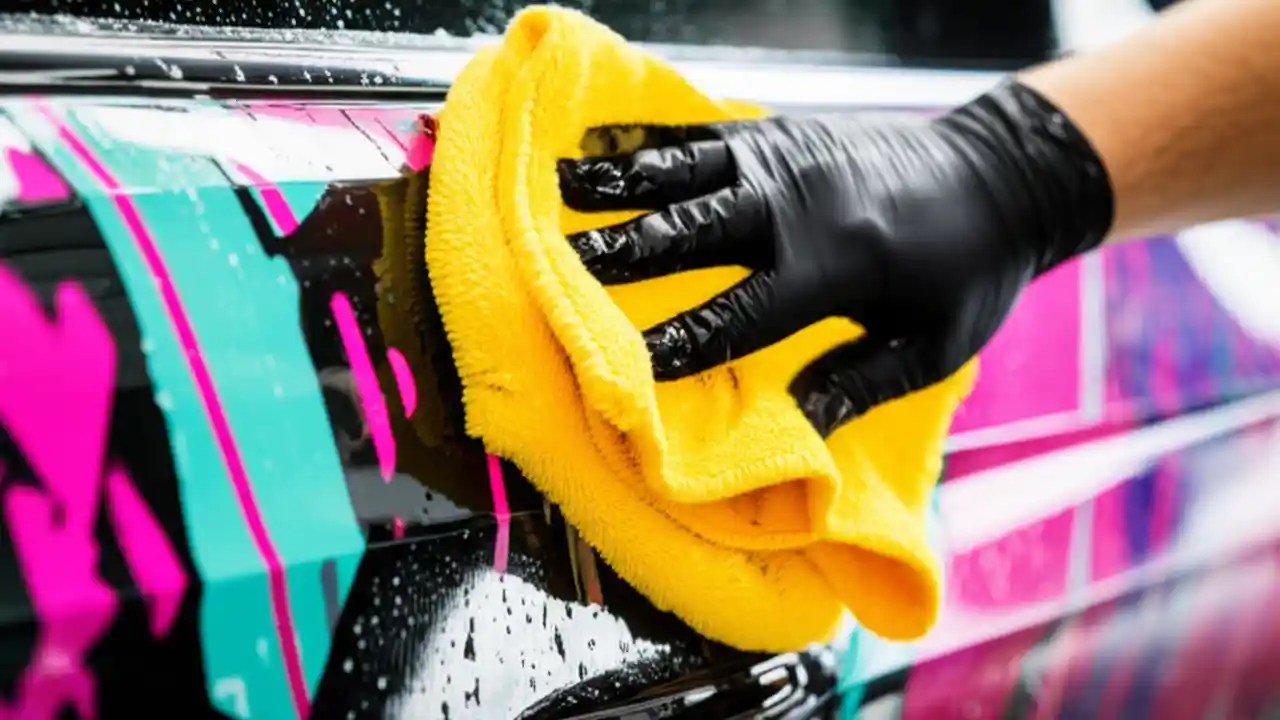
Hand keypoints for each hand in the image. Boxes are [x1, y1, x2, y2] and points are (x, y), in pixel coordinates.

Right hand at [558, 81, 1111, 434]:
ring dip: (621, 182)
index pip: (745, 311)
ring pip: (690, 170)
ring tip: (557, 188)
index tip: (630, 365)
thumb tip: (793, 426)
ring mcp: (789, 158)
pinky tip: (602, 143)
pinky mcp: (785, 133)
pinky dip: (651, 140)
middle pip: (699, 229)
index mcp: (841, 265)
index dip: (685, 339)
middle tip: (563, 266)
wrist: (1004, 172)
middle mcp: (804, 204)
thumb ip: (859, 383)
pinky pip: (706, 133)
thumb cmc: (969, 273)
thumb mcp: (934, 347)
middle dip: (628, 250)